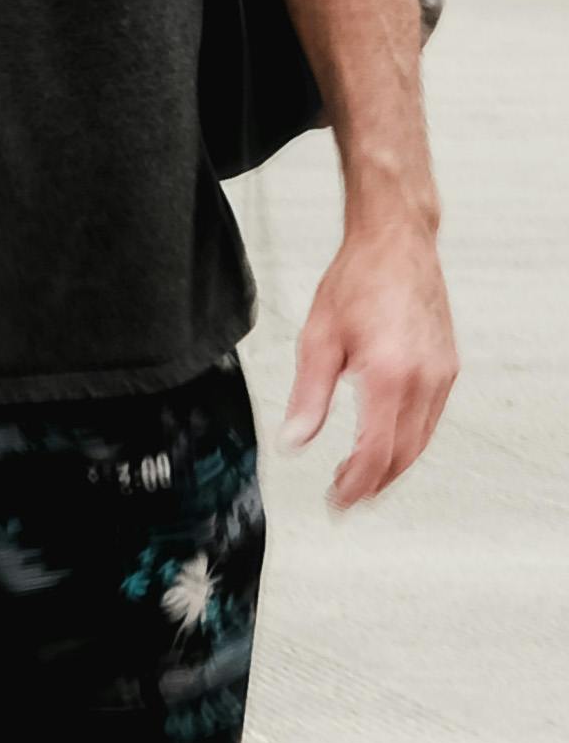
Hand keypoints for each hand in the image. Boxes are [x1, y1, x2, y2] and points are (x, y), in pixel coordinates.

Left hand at [284, 209, 457, 508]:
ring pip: (422, 441)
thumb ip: (308, 396)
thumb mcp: (318, 337)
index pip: (377, 452)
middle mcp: (424, 379)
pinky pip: (431, 419)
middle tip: (344, 495)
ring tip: (360, 477)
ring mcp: (442, 374)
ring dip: (392, 467)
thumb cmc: (358, 279)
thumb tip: (294, 440)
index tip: (337, 500)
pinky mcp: (448, 367)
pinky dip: (409, 441)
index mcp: (389, 375)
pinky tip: (386, 442)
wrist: (397, 242)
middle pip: (404, 456)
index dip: (356, 485)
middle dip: (374, 484)